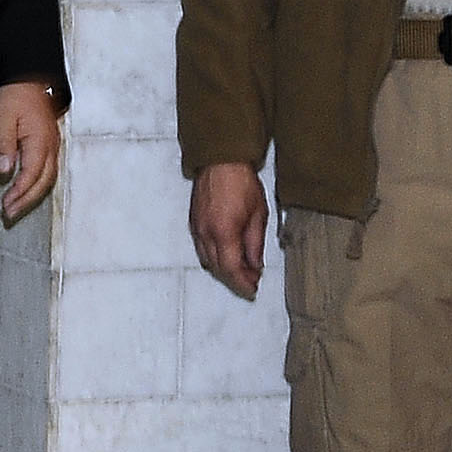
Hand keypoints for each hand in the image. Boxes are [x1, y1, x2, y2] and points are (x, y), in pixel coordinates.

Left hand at [0, 81, 62, 224]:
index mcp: (41, 140)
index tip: (7, 204)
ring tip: (16, 208)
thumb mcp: (2, 118)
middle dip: (27, 201)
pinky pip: (47, 170)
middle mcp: (51, 146)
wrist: (26, 78)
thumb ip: (4, 145)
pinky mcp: (48, 144)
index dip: (20, 192)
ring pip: (47, 178)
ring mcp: (52, 145)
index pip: (32, 174)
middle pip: (43, 182)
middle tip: (10, 214)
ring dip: (32, 195)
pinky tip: (27, 191)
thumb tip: (5, 171)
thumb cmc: (14, 95)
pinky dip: (37, 184)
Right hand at [189, 161, 266, 299]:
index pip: (232, 269)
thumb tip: (255, 264)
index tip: (252, 290)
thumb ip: (255, 243)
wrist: (220, 161)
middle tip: (251, 282)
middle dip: (235, 279)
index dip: (243, 283)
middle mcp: (206, 233)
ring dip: (224, 269)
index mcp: (224, 232)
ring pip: (208, 260)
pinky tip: (227, 255)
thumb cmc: (240, 181)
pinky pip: (202, 249)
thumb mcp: (258, 214)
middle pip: (218, 268)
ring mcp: (197, 228)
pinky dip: (215, 257)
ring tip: (242, 270)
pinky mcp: (194, 223)